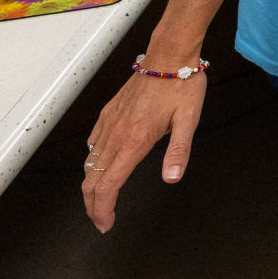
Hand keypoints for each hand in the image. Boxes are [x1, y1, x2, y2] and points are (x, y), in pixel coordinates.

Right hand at [82, 65, 207, 231]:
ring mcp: (109, 123)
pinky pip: (92, 143)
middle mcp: (116, 134)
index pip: (108, 185)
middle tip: (101, 220)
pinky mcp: (108, 113)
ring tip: (100, 199)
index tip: (105, 223)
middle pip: (91, 180)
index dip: (102, 210)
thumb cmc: (182, 85)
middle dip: (92, 205)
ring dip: (91, 185)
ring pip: (88, 163)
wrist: (169, 55)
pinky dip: (91, 162)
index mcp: (134, 140)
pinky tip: (100, 165)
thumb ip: (179, 151)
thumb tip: (172, 178)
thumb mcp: (189, 120)